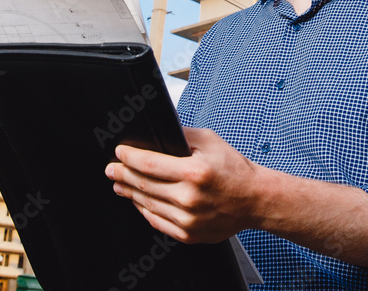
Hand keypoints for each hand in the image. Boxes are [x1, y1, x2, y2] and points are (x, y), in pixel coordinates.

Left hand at [104, 127, 262, 243]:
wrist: (255, 199)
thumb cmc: (234, 169)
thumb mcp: (210, 141)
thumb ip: (182, 135)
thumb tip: (156, 133)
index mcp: (194, 172)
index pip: (148, 163)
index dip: (128, 157)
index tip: (119, 153)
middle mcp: (190, 197)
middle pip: (144, 185)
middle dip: (123, 175)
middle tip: (112, 169)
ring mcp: (189, 219)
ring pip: (147, 204)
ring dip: (130, 193)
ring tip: (120, 184)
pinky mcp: (189, 234)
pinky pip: (157, 222)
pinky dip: (144, 210)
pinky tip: (139, 201)